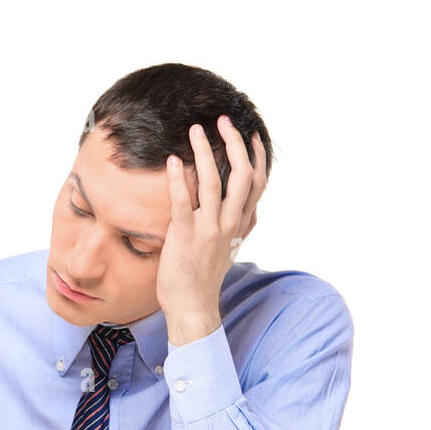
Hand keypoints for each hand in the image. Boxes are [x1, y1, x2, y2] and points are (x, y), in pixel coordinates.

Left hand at [157, 114, 266, 345]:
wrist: (193, 307)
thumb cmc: (204, 278)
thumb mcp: (229, 250)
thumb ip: (238, 228)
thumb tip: (249, 212)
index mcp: (240, 225)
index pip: (257, 184)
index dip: (256, 157)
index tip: (250, 134)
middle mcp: (229, 225)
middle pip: (242, 176)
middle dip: (234, 144)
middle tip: (223, 121)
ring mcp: (209, 230)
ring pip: (214, 183)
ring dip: (205, 153)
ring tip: (196, 131)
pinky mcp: (186, 237)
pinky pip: (182, 202)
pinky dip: (179, 179)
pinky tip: (173, 160)